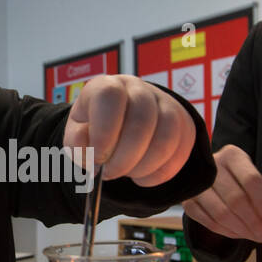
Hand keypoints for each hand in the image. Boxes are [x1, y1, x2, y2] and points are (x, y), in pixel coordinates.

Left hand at [63, 75, 194, 185]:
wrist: (122, 123)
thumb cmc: (95, 130)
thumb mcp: (77, 134)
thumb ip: (77, 140)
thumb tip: (87, 144)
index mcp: (107, 86)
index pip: (111, 97)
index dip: (105, 131)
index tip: (98, 158)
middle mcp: (139, 89)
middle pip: (142, 121)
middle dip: (124, 158)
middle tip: (110, 173)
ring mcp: (166, 105)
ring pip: (165, 139)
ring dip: (143, 167)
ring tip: (127, 173)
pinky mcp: (184, 125)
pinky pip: (179, 154)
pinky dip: (158, 173)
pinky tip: (142, 175)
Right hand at [182, 144, 261, 244]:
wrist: (207, 176)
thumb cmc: (235, 178)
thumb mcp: (252, 181)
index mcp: (232, 156)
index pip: (251, 181)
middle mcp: (212, 167)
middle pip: (236, 200)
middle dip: (255, 223)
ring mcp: (196, 185)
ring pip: (222, 214)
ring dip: (242, 231)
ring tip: (257, 237)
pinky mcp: (188, 202)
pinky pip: (209, 222)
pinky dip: (227, 232)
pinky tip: (240, 235)